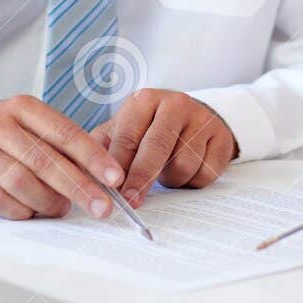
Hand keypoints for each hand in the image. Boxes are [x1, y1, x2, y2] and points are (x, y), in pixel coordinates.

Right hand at [0, 97, 123, 220]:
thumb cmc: (2, 136)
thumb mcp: (29, 126)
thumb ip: (61, 145)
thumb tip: (102, 175)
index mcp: (23, 107)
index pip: (64, 133)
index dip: (93, 157)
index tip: (114, 178)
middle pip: (45, 160)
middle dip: (78, 187)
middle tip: (101, 206)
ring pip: (20, 181)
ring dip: (48, 201)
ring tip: (62, 209)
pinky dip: (20, 210)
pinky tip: (32, 213)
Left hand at [94, 88, 236, 205]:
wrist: (195, 118)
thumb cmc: (150, 129)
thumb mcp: (124, 129)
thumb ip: (102, 148)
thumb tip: (81, 173)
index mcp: (145, 100)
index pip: (128, 136)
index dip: (119, 166)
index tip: (111, 190)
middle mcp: (175, 104)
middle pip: (156, 148)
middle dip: (141, 179)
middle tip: (132, 201)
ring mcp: (202, 120)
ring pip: (183, 164)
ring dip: (171, 179)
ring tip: (166, 172)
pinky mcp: (222, 138)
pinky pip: (205, 173)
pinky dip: (193, 181)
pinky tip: (187, 170)